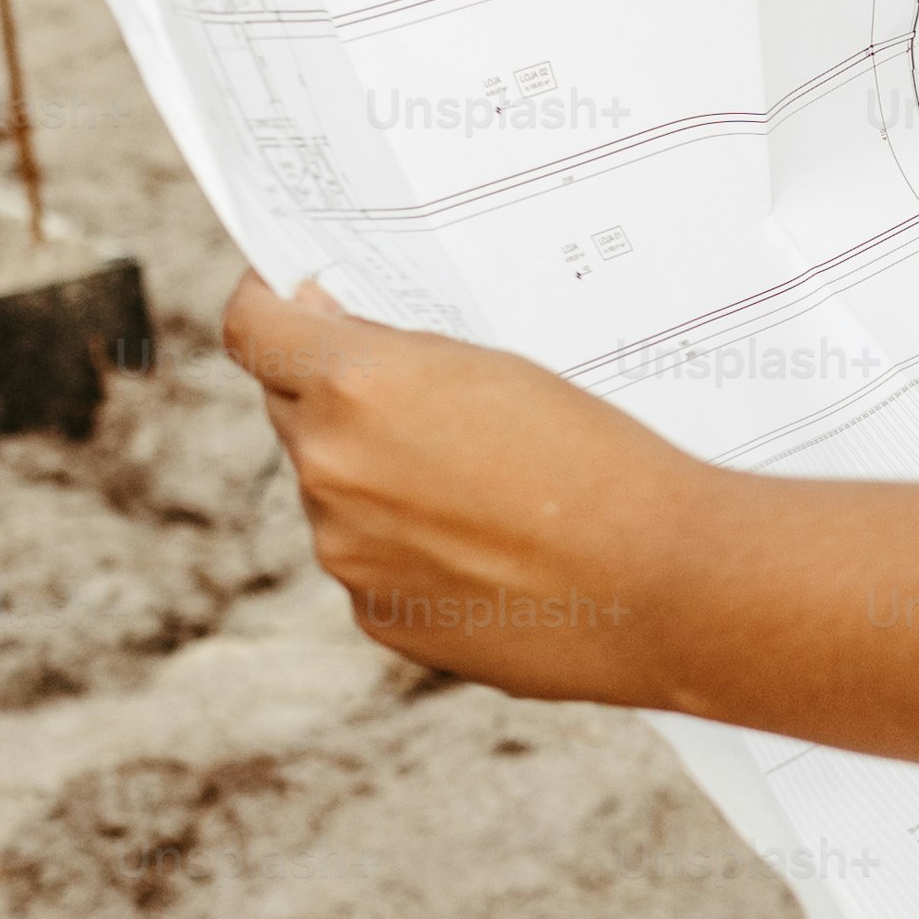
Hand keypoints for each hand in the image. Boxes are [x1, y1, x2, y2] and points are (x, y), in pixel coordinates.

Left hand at [220, 270, 693, 701]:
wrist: (664, 585)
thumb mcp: (498, 369)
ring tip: (488, 491)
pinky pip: (371, 562)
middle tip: (428, 405)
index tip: (290, 302)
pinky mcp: (377, 616)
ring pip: (335, 492)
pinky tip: (491, 550)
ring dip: (381, 480)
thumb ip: (389, 352)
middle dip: (339, 399)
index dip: (267, 306)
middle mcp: (330, 468)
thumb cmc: (600, 460)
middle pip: (294, 411)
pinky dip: (411, 550)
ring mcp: (346, 552)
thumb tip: (320, 326)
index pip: (254, 329)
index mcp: (357, 386)